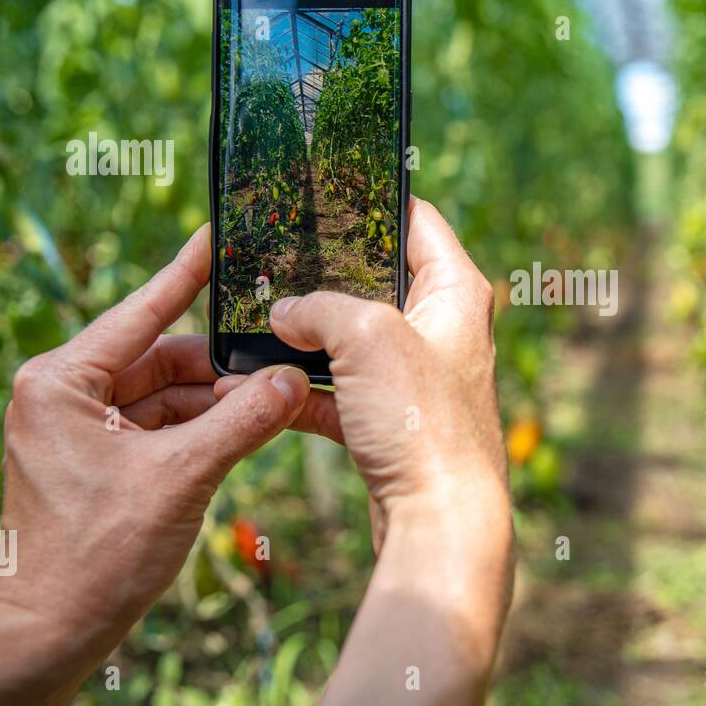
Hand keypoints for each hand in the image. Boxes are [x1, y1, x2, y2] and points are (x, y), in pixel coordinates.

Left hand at [0, 225, 313, 705]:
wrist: (52, 630)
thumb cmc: (99, 554)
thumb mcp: (182, 477)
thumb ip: (242, 421)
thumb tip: (290, 379)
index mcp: (63, 382)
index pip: (140, 311)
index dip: (186, 273)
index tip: (218, 234)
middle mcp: (64, 395)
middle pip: (160, 357)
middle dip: (220, 364)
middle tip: (280, 357)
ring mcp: (79, 428)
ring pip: (165, 394)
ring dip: (216, 401)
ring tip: (274, 399)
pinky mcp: (97, 458)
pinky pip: (159, 425)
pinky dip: (201, 428)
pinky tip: (247, 428)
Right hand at [216, 197, 514, 705]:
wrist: (440, 521)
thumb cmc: (422, 422)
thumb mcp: (367, 338)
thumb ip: (320, 308)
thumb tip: (283, 310)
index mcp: (455, 292)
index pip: (416, 220)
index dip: (371, 197)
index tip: (322, 185)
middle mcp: (443, 329)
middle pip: (377, 279)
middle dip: (323, 270)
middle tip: (270, 253)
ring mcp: (416, 378)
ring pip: (352, 339)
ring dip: (304, 334)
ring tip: (250, 317)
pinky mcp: (392, 422)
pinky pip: (338, 392)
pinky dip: (299, 390)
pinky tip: (250, 386)